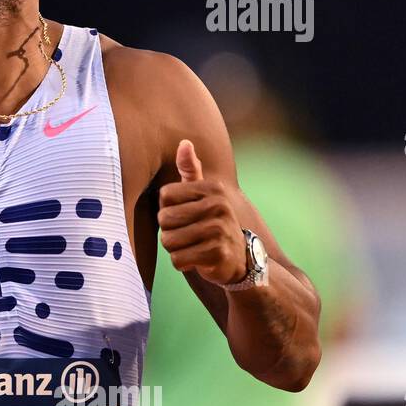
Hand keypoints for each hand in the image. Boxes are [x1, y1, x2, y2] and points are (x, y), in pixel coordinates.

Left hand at [157, 139, 247, 285]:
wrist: (241, 259)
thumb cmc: (212, 222)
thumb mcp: (203, 194)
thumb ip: (190, 170)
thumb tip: (184, 143)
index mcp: (212, 188)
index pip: (165, 196)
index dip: (168, 209)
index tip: (187, 215)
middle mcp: (218, 205)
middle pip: (164, 219)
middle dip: (170, 232)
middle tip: (190, 235)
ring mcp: (220, 229)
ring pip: (168, 241)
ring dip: (175, 249)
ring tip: (193, 246)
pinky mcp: (218, 253)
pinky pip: (178, 259)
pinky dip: (182, 263)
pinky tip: (197, 260)